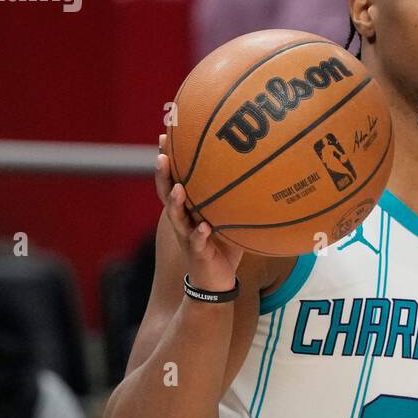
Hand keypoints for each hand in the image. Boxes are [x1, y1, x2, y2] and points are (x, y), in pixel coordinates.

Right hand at [156, 134, 242, 291]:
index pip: (174, 178)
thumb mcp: (228, 216)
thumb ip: (234, 196)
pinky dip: (200, 234)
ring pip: (177, 217)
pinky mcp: (198, 253)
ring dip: (176, 202)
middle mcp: (182, 219)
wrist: (216, 281)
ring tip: (179, 188)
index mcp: (188, 208)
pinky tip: (204, 227)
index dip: (168, 159)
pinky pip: (197, 242)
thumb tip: (256, 168)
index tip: (165, 135)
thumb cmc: (223, 244)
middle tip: (161, 155)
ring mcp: (187, 236)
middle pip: (167, 193)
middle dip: (163, 174)